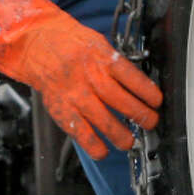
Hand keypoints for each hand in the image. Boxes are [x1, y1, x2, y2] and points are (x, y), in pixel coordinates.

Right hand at [0, 0, 161, 158]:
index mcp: (101, 58)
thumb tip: (141, 86)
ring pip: (103, 120)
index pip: (131, 77)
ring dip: (120, 134)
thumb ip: (116, 64)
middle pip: (121, 100)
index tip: (156, 102)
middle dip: (140, 115)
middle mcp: (89, 76)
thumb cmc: (70, 44)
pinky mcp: (62, 109)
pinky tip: (103, 151)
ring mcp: (74, 94)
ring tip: (130, 141)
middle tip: (150, 122)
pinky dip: (93, 145)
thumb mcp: (99, 44)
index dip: (147, 92)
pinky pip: (80, 132)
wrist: (37, 44)